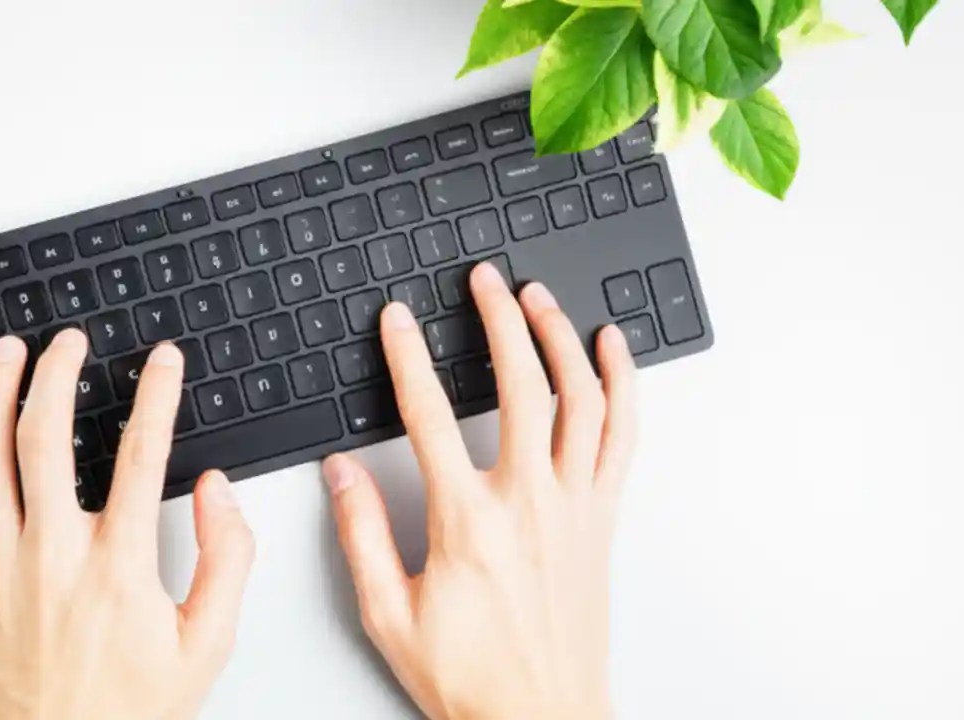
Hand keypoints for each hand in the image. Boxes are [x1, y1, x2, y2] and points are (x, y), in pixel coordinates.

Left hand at [0, 331, 254, 719]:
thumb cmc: (132, 710)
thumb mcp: (208, 644)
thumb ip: (227, 560)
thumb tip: (219, 494)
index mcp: (119, 566)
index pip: (142, 457)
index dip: (156, 396)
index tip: (163, 360)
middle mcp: (54, 556)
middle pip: (47, 440)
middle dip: (58, 375)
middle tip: (70, 342)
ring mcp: (1, 569)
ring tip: (7, 355)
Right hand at [324, 263, 635, 719]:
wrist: (543, 719)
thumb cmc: (472, 678)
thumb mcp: (390, 614)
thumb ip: (362, 535)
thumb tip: (340, 474)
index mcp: (468, 522)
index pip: (428, 415)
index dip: (407, 357)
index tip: (396, 320)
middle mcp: (529, 502)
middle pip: (520, 385)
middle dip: (500, 318)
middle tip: (484, 281)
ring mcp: (576, 506)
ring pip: (579, 399)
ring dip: (559, 338)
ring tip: (539, 298)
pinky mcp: (603, 519)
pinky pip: (623, 436)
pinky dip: (621, 385)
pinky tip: (611, 351)